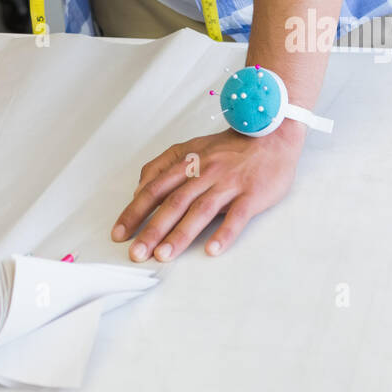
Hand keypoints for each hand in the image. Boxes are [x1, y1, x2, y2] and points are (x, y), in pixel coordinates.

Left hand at [110, 121, 306, 261]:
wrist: (272, 135)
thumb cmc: (229, 147)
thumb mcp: (192, 148)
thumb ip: (163, 166)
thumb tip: (139, 189)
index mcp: (188, 162)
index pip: (155, 188)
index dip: (135, 211)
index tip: (119, 233)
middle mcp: (205, 172)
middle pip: (174, 202)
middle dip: (152, 229)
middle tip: (136, 253)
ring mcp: (228, 183)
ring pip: (201, 210)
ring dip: (181, 234)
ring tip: (164, 256)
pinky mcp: (252, 194)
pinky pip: (237, 215)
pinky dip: (224, 233)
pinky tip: (212, 250)